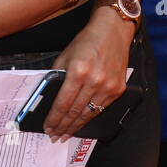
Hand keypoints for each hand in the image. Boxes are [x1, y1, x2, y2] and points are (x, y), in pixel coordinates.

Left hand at [45, 13, 132, 139]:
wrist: (113, 31)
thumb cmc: (87, 41)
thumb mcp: (65, 55)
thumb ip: (57, 76)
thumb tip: (49, 98)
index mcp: (78, 71)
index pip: (63, 103)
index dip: (54, 118)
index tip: (48, 127)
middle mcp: (95, 81)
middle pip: (75, 112)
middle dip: (63, 126)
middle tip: (55, 136)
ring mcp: (109, 86)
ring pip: (89, 114)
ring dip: (76, 126)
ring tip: (66, 134)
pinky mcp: (118, 89)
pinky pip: (101, 108)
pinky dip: (90, 116)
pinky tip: (82, 122)